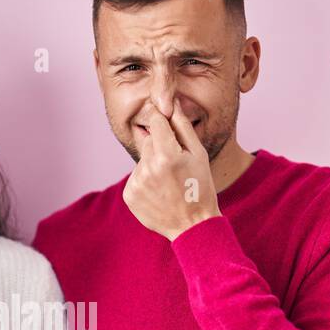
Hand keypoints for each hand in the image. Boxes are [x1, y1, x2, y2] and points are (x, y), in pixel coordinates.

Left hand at [121, 99, 220, 239]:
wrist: (192, 226)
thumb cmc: (200, 187)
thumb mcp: (198, 154)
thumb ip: (183, 126)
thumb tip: (171, 103)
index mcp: (167, 155)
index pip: (157, 121)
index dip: (164, 122)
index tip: (168, 126)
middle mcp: (148, 168)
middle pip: (148, 140)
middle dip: (160, 146)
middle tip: (175, 165)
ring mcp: (136, 183)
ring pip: (141, 159)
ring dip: (152, 164)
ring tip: (168, 181)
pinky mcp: (129, 195)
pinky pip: (135, 176)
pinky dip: (145, 180)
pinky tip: (159, 191)